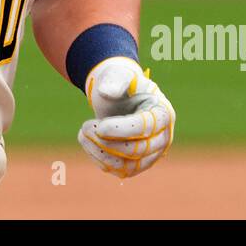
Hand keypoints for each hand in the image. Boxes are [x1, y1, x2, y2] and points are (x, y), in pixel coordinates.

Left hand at [78, 56, 174, 178]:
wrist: (117, 95)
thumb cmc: (121, 83)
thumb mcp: (118, 74)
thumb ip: (115, 79)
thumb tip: (106, 92)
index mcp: (163, 113)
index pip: (146, 128)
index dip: (121, 129)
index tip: (99, 126)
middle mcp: (162, 138)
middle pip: (138, 150)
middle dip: (108, 142)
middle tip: (85, 126)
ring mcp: (151, 154)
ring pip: (128, 166)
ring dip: (101, 153)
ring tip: (83, 133)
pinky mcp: (137, 164)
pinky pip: (120, 171)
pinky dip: (100, 159)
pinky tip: (87, 142)